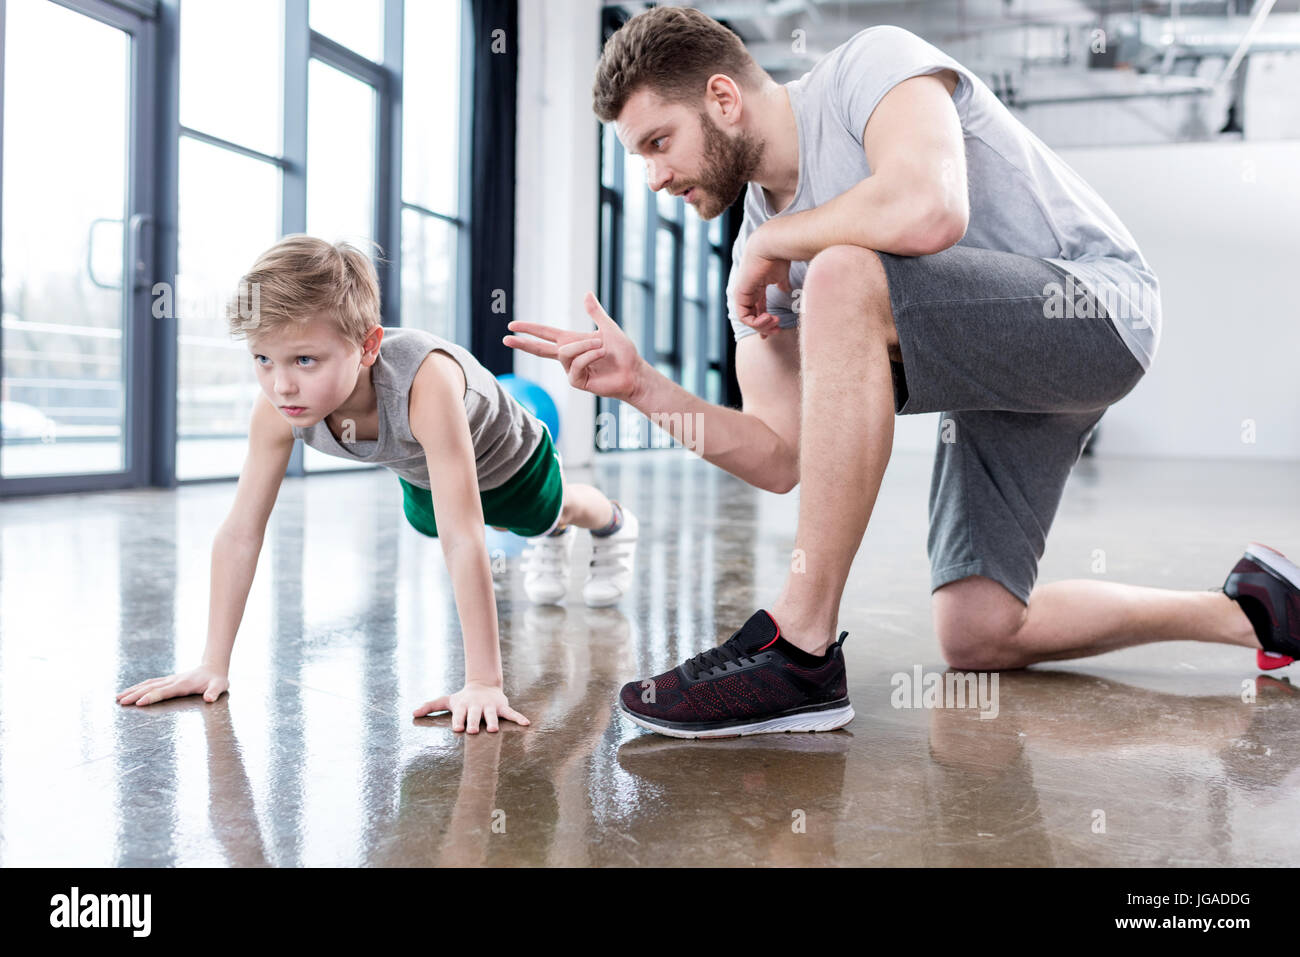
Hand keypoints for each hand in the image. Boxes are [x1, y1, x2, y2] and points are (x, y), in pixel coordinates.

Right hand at [116, 666, 228, 705]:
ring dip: (133, 690)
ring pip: (147, 684)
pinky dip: (138, 687)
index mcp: (183, 684)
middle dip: (135, 694)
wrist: (214, 667)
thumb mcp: (220, 686)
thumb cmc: (217, 680)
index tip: (139, 703)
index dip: (152, 697)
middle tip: (120, 702)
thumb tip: (209, 699)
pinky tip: (129, 691)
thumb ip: (214, 692)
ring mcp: (169, 680)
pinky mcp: (168, 680)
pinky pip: (150, 683)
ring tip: (118, 697)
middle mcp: (173, 681)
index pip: (164, 691)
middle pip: (151, 687)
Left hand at [414, 681, 529, 733]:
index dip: (458, 720)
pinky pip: (512, 713)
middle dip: (474, 722)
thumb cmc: (463, 699)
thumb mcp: (447, 700)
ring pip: (492, 714)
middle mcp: (477, 706)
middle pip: (475, 715)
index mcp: (463, 706)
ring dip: (493, 720)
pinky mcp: (502, 706)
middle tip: (473, 731)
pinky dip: (519, 718)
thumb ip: (431, 707)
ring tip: (493, 729)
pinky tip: (526, 724)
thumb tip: (413, 713)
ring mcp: (490, 706)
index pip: (460, 714)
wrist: (482, 685)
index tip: (457, 728)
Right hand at [503, 293, 646, 402]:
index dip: (529, 329)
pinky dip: (589, 356)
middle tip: (505, 338)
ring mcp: (571, 370)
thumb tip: (587, 293)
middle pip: (539, 349)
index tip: (512, 325)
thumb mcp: (608, 327)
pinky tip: (601, 354)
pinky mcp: (577, 381)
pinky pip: (575, 365)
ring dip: (585, 346)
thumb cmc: (623, 352)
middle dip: (523, 343)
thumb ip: (595, 312)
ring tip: (602, 346)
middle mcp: (569, 356)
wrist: (634, 371)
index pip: (545, 334)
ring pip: (565, 353)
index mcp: (571, 341)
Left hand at [731, 226, 791, 338]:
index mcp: (756, 287)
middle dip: (765, 327)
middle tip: (777, 330)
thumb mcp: (780, 275)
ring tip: (775, 322)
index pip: (757, 309)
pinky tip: (769, 318)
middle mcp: (747, 291)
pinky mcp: (740, 294)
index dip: (765, 321)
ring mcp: (742, 293)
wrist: (770, 246)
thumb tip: (786, 289)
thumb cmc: (777, 257)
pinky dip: (756, 322)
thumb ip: (781, 284)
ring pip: (748, 319)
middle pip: (753, 316)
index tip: (776, 329)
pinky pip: (744, 316)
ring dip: (763, 325)